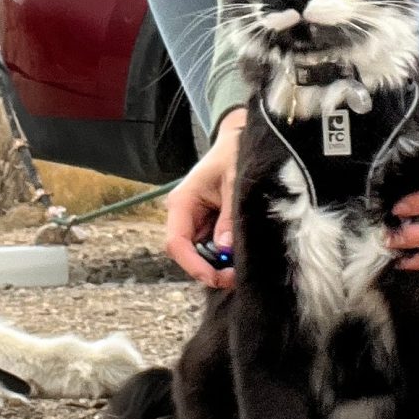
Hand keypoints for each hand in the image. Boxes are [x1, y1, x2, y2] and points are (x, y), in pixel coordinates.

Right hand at [165, 109, 244, 287]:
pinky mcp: (209, 224)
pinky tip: (240, 256)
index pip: (176, 242)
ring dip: (218, 265)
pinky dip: (225, 256)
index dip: (192, 265)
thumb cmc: (233, 155)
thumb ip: (229, 215)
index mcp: (182, 202)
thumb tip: (225, 248)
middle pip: (187, 254)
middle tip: (235, 277)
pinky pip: (212, 248)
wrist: (239, 141)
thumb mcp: (234, 182)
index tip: (214, 278)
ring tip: (241, 267)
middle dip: (208, 269)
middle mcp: (184, 215)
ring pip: (200, 254)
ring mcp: (196, 221)